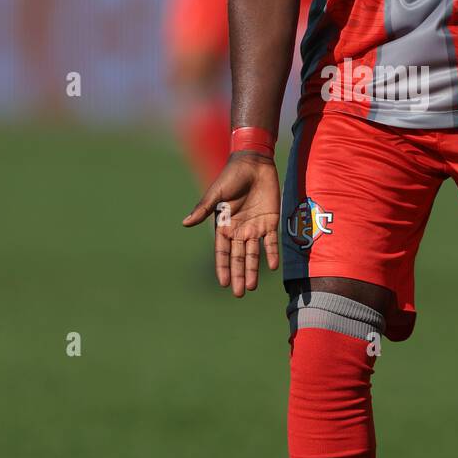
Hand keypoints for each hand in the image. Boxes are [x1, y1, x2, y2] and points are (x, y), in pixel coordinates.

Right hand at [182, 154, 280, 294]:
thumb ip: (204, 209)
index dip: (223, 267)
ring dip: (252, 270)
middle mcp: (239, 231)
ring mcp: (255, 227)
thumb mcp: (216, 193)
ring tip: (252, 287)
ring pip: (254, 254)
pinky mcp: (270, 221)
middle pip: (238, 257)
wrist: (253, 163)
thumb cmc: (231, 176)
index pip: (223, 252)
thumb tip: (185, 223)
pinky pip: (271, 241)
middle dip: (238, 275)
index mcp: (224, 226)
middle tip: (239, 294)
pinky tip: (272, 267)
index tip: (223, 283)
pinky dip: (271, 254)